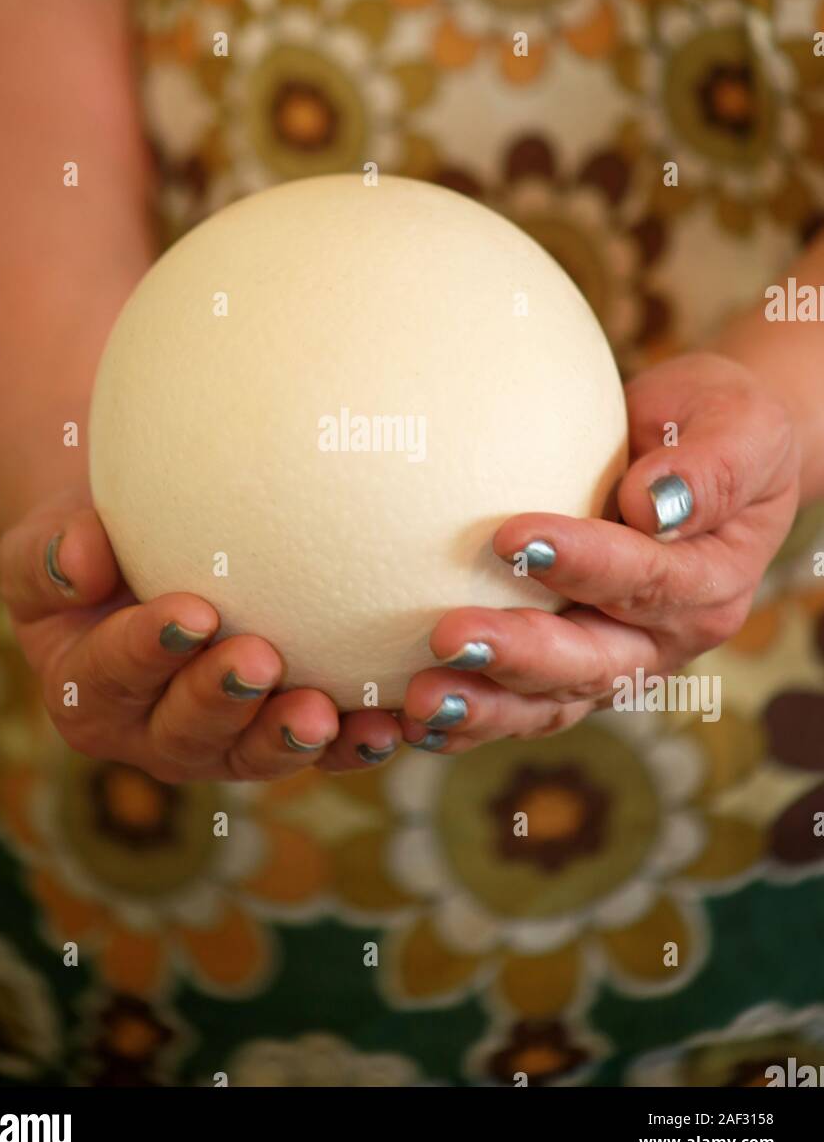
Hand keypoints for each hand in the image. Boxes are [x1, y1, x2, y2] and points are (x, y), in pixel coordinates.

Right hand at [0, 491, 398, 781]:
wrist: (147, 551)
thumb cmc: (97, 541)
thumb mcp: (53, 538)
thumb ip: (53, 553)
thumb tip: (81, 561)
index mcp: (87, 688)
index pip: (112, 672)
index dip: (148, 648)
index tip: (191, 612)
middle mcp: (150, 730)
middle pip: (184, 729)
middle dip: (221, 697)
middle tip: (259, 658)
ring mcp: (219, 742)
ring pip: (251, 754)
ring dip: (287, 737)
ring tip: (322, 714)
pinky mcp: (277, 737)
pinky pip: (317, 750)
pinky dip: (351, 744)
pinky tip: (385, 725)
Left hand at [398, 353, 800, 751]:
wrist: (698, 461)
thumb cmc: (714, 424)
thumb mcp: (737, 422)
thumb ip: (710, 465)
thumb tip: (654, 502)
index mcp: (711, 581)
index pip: (646, 578)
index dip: (583, 563)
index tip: (510, 536)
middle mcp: (663, 640)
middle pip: (592, 662)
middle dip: (519, 656)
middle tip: (448, 638)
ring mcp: (613, 663)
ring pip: (549, 702)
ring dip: (484, 706)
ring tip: (419, 701)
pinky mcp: (566, 672)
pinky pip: (516, 705)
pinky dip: (465, 719)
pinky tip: (404, 719)